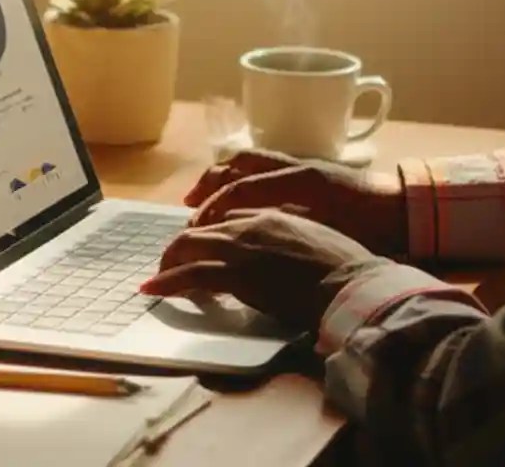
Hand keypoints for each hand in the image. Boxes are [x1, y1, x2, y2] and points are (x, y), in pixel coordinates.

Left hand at [140, 209, 376, 329]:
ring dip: (168, 262)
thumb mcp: (319, 241)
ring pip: (189, 246)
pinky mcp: (235, 274)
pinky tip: (153, 289)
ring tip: (157, 277)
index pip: (229, 217)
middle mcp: (250, 225)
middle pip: (202, 228)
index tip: (203, 248)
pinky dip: (167, 281)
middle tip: (170, 262)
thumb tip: (285, 256)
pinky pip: (190, 275)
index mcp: (273, 216)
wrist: (352, 286)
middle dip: (181, 246)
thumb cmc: (347, 271)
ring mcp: (240, 248)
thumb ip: (294, 240)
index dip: (211, 234)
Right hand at [186, 151, 405, 255]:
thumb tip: (246, 244)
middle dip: (206, 192)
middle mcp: (293, 165)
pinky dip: (237, 175)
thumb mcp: (329, 238)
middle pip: (235, 169)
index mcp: (300, 182)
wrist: (404, 210)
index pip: (240, 190)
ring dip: (217, 178)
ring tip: (199, 200)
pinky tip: (230, 196)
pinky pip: (260, 163)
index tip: (194, 234)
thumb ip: (286, 234)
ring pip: (244, 160)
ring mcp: (297, 162)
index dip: (212, 212)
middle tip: (189, 218)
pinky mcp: (302, 167)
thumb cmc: (371, 230)